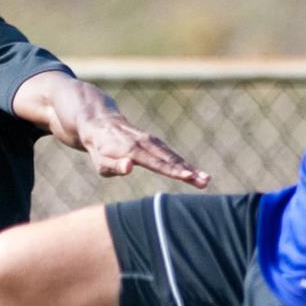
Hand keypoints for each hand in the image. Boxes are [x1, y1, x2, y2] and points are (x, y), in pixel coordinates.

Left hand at [77, 110, 210, 186]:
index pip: (156, 163)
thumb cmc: (100, 149)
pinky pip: (170, 153)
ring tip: (205, 179)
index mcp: (132, 150)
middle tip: (205, 181)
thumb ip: (114, 166)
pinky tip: (193, 172)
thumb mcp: (101, 162)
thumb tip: (129, 167)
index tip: (188, 176)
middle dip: (189, 170)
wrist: (100, 124)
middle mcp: (145, 143)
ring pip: (173, 155)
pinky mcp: (154, 142)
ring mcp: (151, 141)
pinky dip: (183, 162)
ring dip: (190, 167)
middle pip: (171, 158)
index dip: (172, 170)